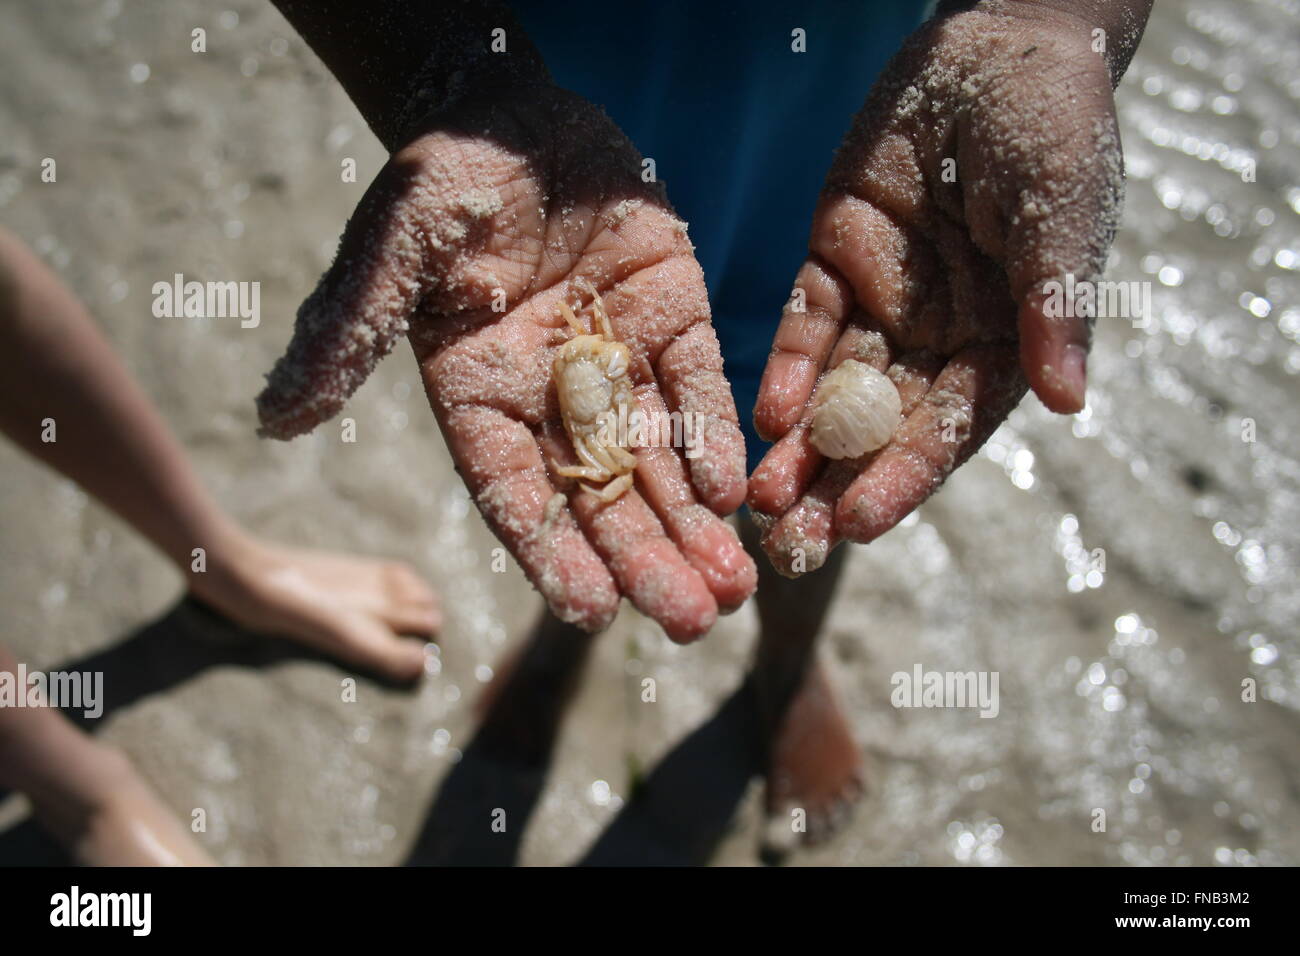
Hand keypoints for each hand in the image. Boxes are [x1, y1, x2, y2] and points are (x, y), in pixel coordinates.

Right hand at [256, 82, 754, 639]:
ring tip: (732, 590)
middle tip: (693, 622)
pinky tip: (734, 490)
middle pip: (601, 494)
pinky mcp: (671, 316)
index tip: (595, 613)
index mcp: (479, 396)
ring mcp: (616, 359)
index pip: (516, 492)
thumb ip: (345, 334)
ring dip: (694, 523)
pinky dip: (715, 435)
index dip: (553, 553)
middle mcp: (551, 395)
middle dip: (646, 558)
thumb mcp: (389, 252)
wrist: (510, 107)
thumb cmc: (439, 177)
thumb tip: (275, 418)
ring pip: (659, 458)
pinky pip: (695, 386)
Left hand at [749, 5, 1128, 573]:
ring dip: (796, 446)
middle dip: (835, 486)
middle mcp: (938, 337)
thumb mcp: (1062, 211)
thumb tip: (1067, 399)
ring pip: (832, 391)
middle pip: (881, 427)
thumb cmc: (1052, 126)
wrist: (994, 44)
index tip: (862, 523)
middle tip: (789, 548)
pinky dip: (785, 369)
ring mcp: (883, 302)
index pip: (950, 426)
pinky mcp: (834, 261)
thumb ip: (1054, 300)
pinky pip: (805, 325)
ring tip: (758, 503)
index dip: (906, 475)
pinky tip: (760, 415)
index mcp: (1003, 343)